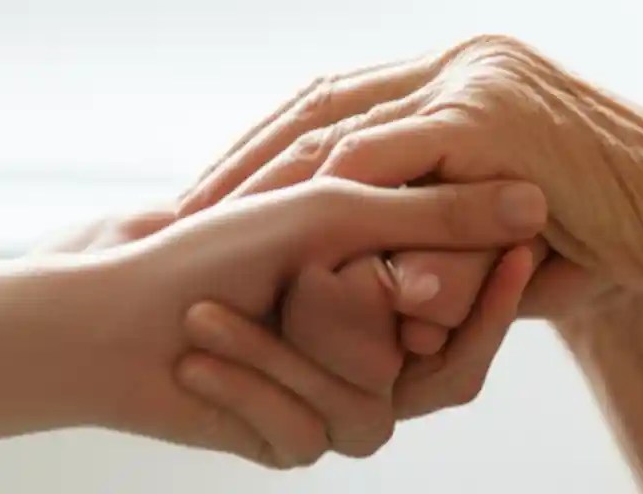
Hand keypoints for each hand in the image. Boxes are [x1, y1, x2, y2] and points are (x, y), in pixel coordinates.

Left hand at [62, 178, 544, 465]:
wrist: (109, 313)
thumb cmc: (215, 247)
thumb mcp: (332, 212)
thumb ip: (433, 215)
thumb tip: (534, 202)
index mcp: (382, 294)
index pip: (473, 318)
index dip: (497, 297)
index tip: (523, 253)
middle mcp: (368, 352)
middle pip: (434, 377)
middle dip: (354, 329)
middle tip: (307, 289)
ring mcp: (331, 400)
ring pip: (363, 410)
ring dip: (278, 359)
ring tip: (207, 318)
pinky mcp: (288, 440)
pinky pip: (305, 434)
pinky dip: (245, 390)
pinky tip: (196, 364)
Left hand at [178, 34, 642, 292]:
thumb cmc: (604, 240)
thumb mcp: (499, 226)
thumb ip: (434, 232)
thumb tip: (381, 282)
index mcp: (465, 72)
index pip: (342, 98)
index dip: (274, 145)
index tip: (220, 191)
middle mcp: (464, 61)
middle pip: (320, 101)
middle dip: (248, 156)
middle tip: (183, 203)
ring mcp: (475, 80)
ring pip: (335, 123)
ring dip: (264, 176)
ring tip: (205, 220)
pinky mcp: (488, 116)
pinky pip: (380, 155)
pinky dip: (323, 193)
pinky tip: (272, 227)